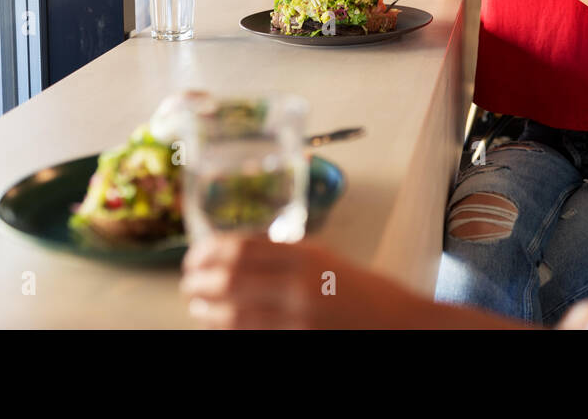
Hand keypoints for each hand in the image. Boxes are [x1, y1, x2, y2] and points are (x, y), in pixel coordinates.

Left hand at [180, 233, 420, 328]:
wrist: (400, 324)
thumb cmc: (362, 291)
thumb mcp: (324, 259)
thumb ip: (285, 256)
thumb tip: (235, 255)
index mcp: (307, 255)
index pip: (244, 246)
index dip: (209, 251)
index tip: (194, 255)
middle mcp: (301, 284)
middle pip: (231, 278)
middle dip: (200, 281)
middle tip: (188, 283)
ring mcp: (299, 318)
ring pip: (234, 314)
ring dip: (208, 310)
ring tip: (197, 305)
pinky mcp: (299, 341)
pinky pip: (252, 336)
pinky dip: (229, 329)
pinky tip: (219, 325)